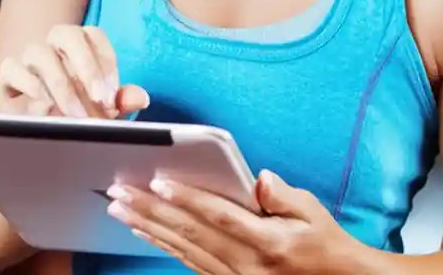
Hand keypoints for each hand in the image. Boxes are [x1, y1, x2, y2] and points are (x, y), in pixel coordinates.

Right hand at [0, 25, 148, 118]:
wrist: (43, 131)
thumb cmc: (79, 111)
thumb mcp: (104, 108)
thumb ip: (123, 100)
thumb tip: (141, 97)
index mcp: (81, 43)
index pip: (94, 35)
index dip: (106, 61)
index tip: (112, 94)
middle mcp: (54, 43)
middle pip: (67, 33)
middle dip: (86, 66)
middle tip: (99, 99)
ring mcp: (29, 56)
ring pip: (38, 52)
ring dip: (59, 83)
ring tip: (74, 113)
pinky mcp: (7, 74)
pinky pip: (11, 68)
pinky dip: (29, 86)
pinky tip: (45, 106)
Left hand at [109, 170, 362, 274]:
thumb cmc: (322, 242)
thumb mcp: (312, 212)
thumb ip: (283, 195)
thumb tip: (259, 177)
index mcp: (267, 242)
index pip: (219, 217)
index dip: (188, 198)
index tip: (159, 181)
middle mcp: (245, 264)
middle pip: (190, 234)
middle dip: (151, 211)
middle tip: (120, 192)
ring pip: (182, 250)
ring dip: (148, 228)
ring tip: (121, 209)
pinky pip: (188, 263)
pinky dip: (164, 246)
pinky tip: (145, 232)